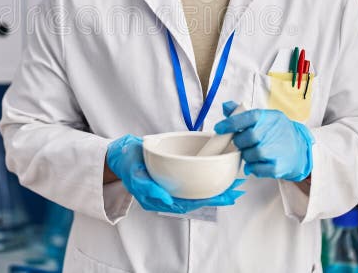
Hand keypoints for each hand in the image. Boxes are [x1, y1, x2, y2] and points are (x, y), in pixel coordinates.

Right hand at [106, 134, 245, 213]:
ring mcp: (171, 186)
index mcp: (159, 199)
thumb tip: (166, 198)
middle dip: (217, 196)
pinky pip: (192, 181)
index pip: (188, 203)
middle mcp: (167, 195)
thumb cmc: (127, 164)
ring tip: (233, 185)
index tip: (224, 197)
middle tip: (237, 191)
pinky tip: (218, 174)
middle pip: (196, 199)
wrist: (121, 154)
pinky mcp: (173, 176)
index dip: (207, 201)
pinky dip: (206, 178)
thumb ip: (148, 188)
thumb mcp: (134, 175)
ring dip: (215, 189)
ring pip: (196, 191)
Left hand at [214, 101, 313, 180]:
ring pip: (252, 154)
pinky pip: (258, 169)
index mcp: (269, 117)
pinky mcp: (279, 166)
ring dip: (246, 155)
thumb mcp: (264, 118)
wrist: (301, 149)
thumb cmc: (277, 132)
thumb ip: (243, 113)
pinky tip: (255, 164)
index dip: (231, 122)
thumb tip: (226, 106)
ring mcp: (277, 150)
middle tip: (240, 143)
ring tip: (250, 153)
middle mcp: (274, 132)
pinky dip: (253, 168)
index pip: (249, 116)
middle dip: (239, 142)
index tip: (219, 128)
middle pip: (248, 137)